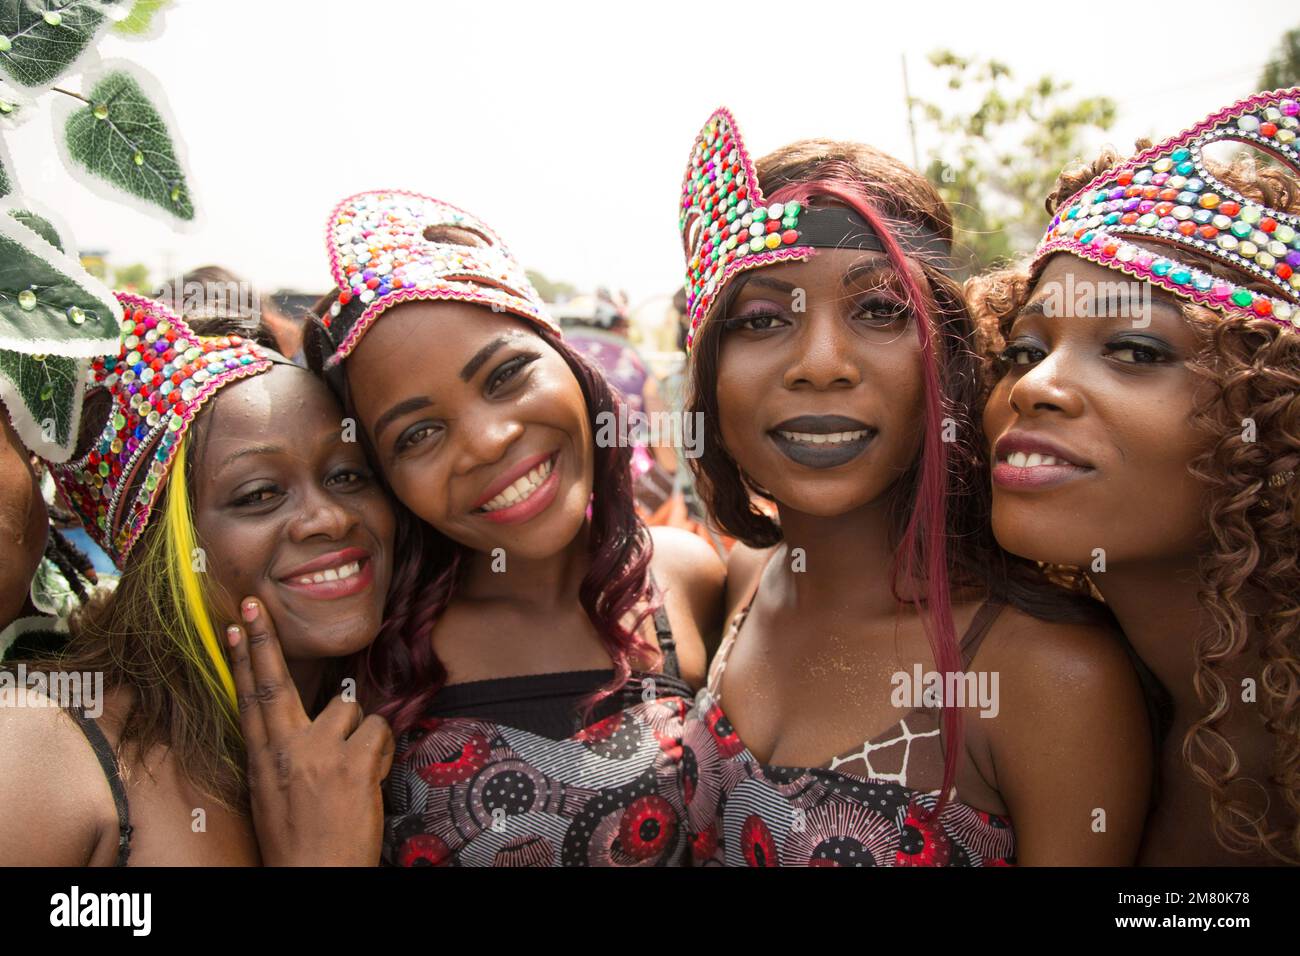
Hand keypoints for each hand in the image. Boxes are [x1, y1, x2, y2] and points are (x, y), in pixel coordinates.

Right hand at [225, 597, 393, 865]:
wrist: (315, 877)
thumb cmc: (299, 841)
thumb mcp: (271, 794)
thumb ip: (281, 752)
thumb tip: (295, 722)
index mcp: (262, 760)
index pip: (249, 700)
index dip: (243, 661)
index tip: (236, 628)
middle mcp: (285, 751)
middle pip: (274, 684)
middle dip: (263, 641)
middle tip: (254, 603)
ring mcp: (318, 754)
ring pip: (347, 709)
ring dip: (359, 735)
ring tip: (352, 773)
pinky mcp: (351, 763)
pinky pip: (378, 730)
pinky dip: (383, 751)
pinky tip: (371, 778)